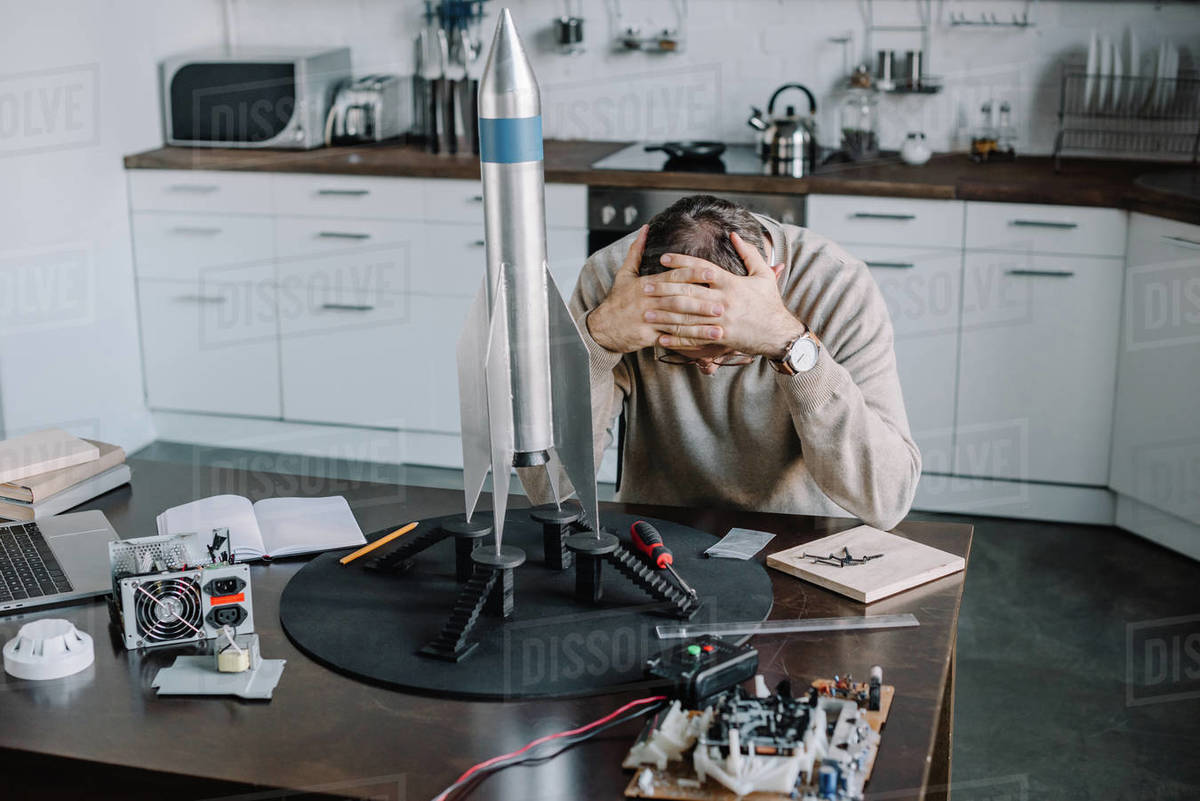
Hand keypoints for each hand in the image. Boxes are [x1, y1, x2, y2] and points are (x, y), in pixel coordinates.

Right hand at [586, 225, 724, 353]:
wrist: (601, 327)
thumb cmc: (617, 300)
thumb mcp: (624, 274)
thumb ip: (636, 251)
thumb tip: (646, 229)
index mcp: (646, 285)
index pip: (673, 277)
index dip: (693, 274)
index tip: (712, 272)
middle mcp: (649, 302)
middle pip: (679, 300)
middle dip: (702, 302)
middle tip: (723, 303)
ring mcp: (649, 320)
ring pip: (678, 322)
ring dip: (700, 326)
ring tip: (719, 328)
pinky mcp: (648, 337)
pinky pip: (671, 339)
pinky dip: (688, 342)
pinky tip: (703, 344)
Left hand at [645, 231, 806, 356]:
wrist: (779, 333)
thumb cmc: (770, 303)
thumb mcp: (763, 275)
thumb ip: (749, 253)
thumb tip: (734, 234)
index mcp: (731, 283)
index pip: (701, 268)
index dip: (681, 262)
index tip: (663, 258)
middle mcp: (724, 301)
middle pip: (689, 293)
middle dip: (665, 290)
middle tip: (646, 287)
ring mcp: (721, 321)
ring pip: (688, 318)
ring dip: (665, 316)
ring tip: (646, 313)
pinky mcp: (721, 338)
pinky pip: (695, 339)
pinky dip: (677, 339)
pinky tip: (661, 337)